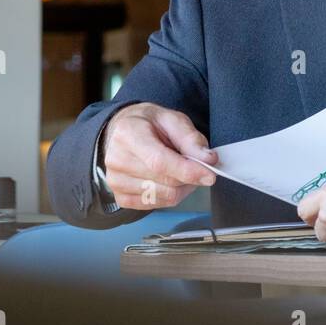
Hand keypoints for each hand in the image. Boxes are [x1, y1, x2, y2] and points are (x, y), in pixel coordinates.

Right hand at [100, 103, 218, 210]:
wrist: (124, 132)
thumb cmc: (148, 124)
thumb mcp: (172, 119)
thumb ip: (191, 138)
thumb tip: (208, 160)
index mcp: (128, 134)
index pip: (159, 162)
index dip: (187, 171)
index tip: (209, 175)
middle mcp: (117, 160)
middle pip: (166, 182)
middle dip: (190, 176)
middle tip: (197, 165)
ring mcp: (116, 181)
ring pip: (165, 196)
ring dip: (183, 187)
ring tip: (181, 170)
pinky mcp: (121, 197)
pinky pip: (156, 205)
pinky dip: (171, 195)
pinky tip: (169, 180)